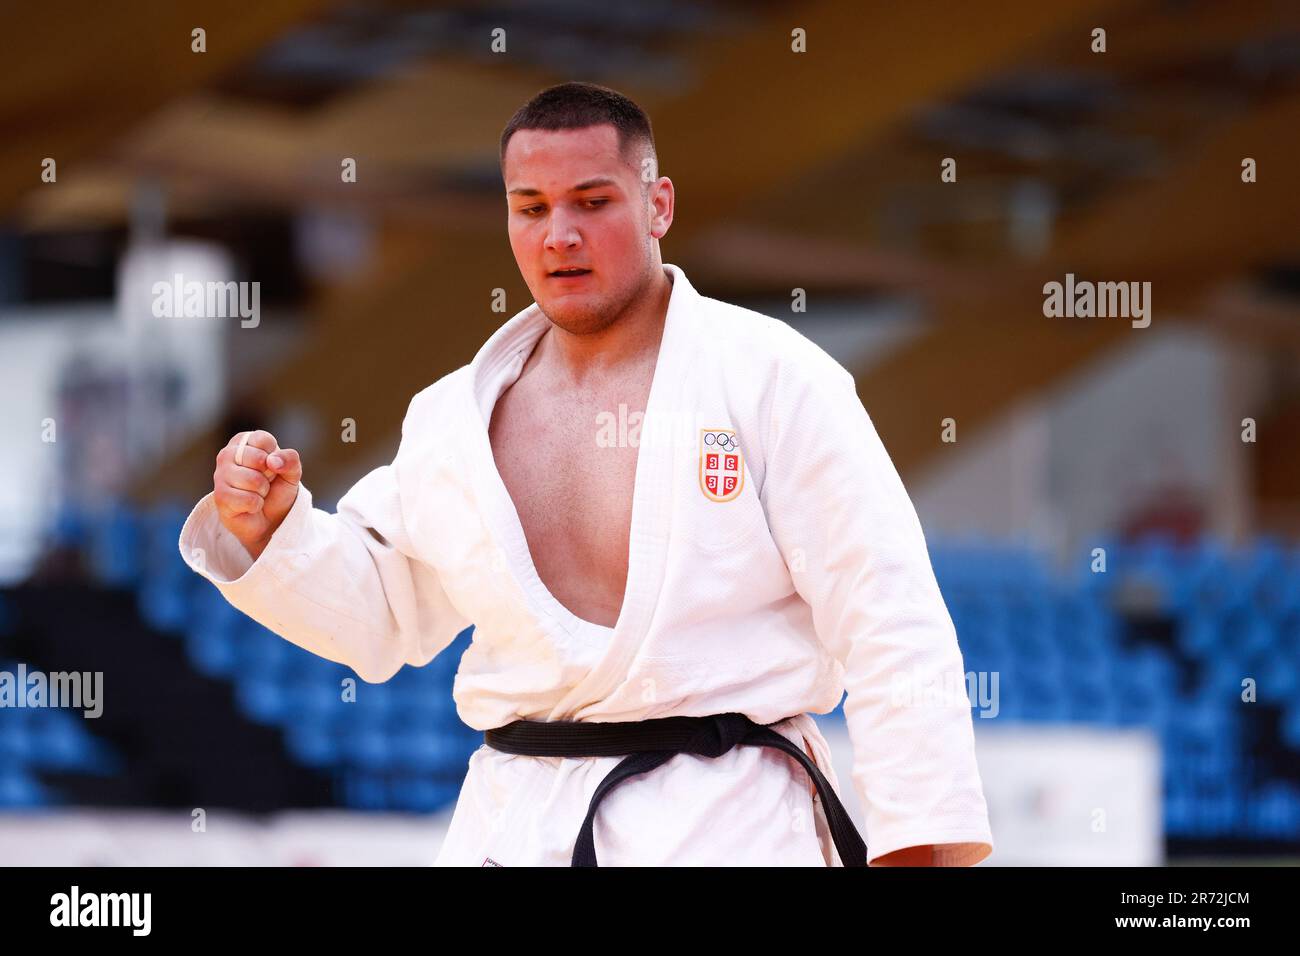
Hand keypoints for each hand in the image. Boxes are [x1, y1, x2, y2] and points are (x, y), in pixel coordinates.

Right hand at [213, 430, 301, 559]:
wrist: (270, 519)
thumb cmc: (277, 489)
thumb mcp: (292, 472)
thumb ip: (290, 459)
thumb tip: (273, 461)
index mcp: (245, 441)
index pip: (263, 440)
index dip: (275, 457)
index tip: (272, 467)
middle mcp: (228, 454)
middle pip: (258, 459)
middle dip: (269, 476)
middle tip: (264, 483)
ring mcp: (220, 475)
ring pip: (253, 480)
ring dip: (263, 491)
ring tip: (257, 494)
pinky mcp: (220, 496)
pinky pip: (248, 499)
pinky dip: (256, 505)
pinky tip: (250, 506)